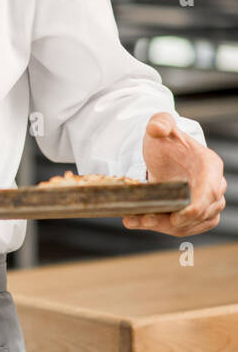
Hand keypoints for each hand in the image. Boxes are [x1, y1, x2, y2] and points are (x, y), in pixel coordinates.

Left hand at [125, 112, 227, 235]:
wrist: (164, 155)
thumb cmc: (165, 142)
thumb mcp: (159, 127)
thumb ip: (159, 123)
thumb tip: (157, 128)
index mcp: (209, 165)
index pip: (211, 191)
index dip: (197, 206)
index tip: (179, 217)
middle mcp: (213, 187)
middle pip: (202, 212)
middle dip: (174, 220)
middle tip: (146, 218)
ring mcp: (206, 203)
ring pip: (192, 224)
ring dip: (164, 226)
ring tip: (137, 220)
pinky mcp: (194, 216)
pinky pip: (184, 228)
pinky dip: (162, 228)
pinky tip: (138, 221)